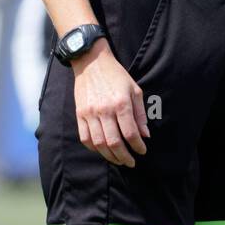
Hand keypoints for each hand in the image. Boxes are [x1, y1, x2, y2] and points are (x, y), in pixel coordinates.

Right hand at [71, 39, 150, 165]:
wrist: (91, 62)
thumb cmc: (116, 75)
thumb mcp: (134, 89)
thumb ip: (140, 113)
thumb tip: (145, 135)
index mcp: (121, 103)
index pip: (130, 133)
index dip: (138, 146)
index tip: (142, 151)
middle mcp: (104, 110)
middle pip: (114, 142)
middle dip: (124, 157)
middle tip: (131, 162)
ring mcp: (90, 113)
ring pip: (99, 144)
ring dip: (110, 156)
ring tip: (118, 160)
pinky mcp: (79, 114)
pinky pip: (85, 138)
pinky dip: (94, 148)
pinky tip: (102, 150)